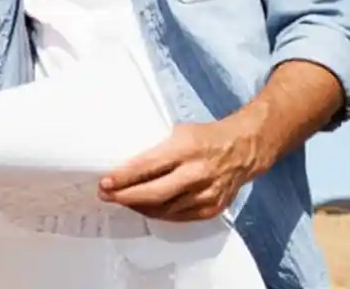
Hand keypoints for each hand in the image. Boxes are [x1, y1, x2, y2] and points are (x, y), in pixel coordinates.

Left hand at [97, 116, 266, 221]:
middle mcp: (197, 174)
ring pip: (164, 209)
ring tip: (122, 199)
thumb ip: (156, 150)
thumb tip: (125, 165)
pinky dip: (159, 213)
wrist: (244, 149)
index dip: (124, 177)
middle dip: (125, 196)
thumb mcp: (178, 133)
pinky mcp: (212, 208)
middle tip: (105, 195)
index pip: (148, 166)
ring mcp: (206, 194)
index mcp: (186, 149)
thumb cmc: (206, 137)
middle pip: (154, 194)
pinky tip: (145, 207)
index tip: (105, 183)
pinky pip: (178, 217)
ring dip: (139, 206)